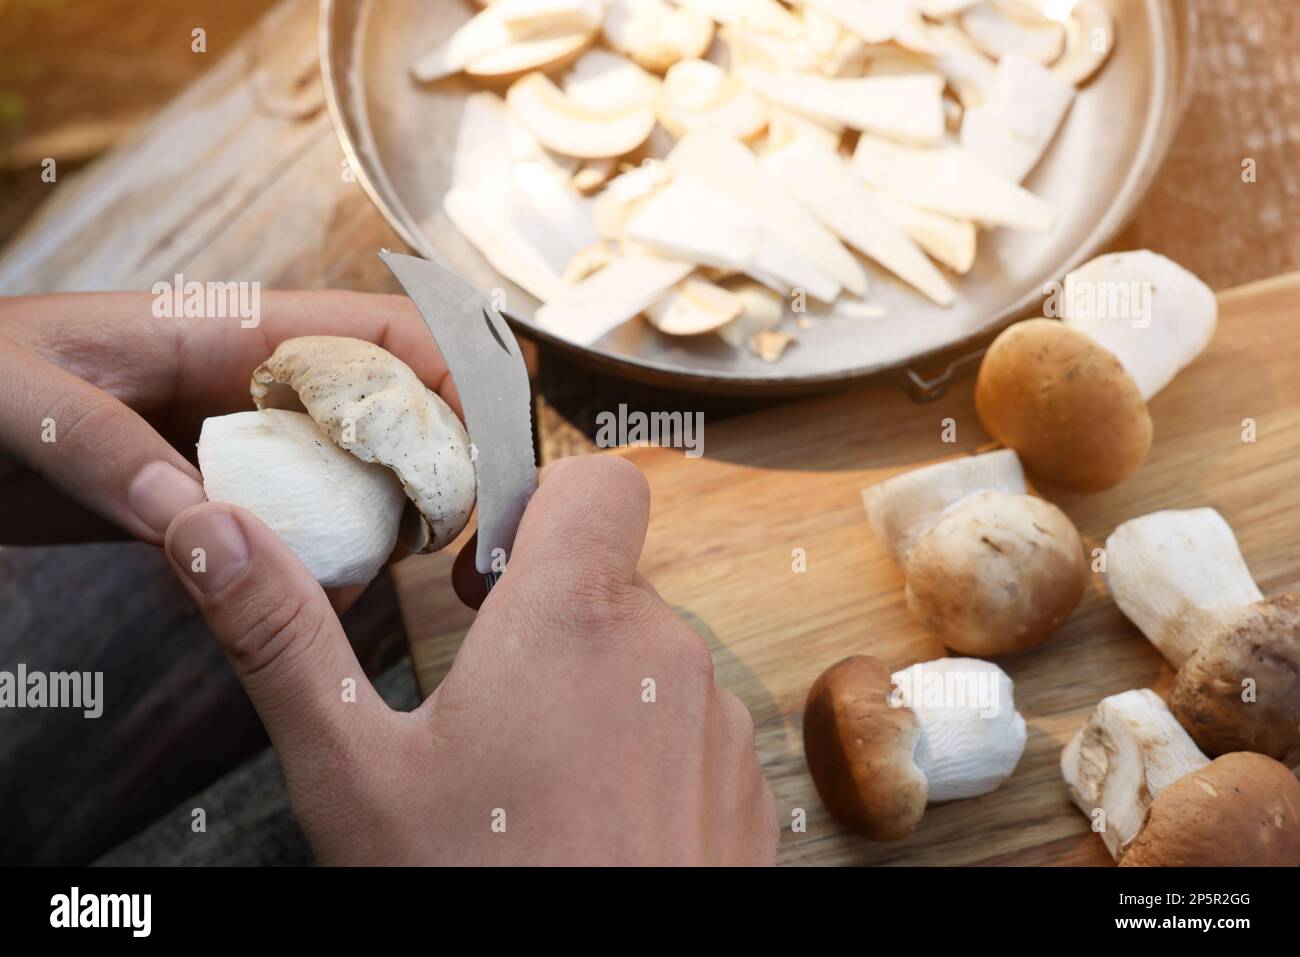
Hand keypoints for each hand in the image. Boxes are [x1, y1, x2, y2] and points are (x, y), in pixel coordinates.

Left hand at [0, 291, 460, 546]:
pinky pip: (297, 537)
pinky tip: (302, 612)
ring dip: (385, 531)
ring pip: (359, 482)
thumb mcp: (18, 400)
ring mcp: (243, 450)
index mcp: (231, 331)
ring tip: (379, 583)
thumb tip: (201, 525)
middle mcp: (256, 389)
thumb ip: (107, 449)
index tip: (481, 461)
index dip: (458, 379)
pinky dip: (318, 574)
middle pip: (397, 414)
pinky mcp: (216, 506)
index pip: (389, 332)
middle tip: (454, 546)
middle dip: (442, 468)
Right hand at [164, 455, 778, 864]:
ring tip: (531, 779)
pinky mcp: (742, 784)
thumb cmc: (480, 891)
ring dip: (593, 689)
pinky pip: (689, 727)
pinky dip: (643, 750)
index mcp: (573, 619)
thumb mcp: (354, 773)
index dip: (540, 501)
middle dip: (546, 618)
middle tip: (484, 699)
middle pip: (609, 580)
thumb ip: (286, 639)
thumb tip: (213, 534)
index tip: (485, 569)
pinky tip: (591, 818)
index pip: (596, 482)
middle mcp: (665, 652)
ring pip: (646, 658)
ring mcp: (717, 722)